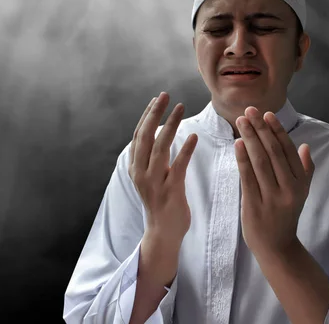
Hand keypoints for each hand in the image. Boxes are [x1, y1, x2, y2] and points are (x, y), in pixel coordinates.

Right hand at [129, 92, 197, 245]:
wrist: (163, 233)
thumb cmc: (161, 202)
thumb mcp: (150, 178)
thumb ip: (151, 158)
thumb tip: (158, 134)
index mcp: (135, 168)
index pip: (139, 135)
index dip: (146, 115)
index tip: (157, 98)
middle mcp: (141, 173)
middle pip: (146, 136)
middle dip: (155, 113)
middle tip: (166, 95)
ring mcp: (155, 182)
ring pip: (160, 147)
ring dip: (171, 125)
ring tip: (180, 108)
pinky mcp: (170, 191)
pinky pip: (177, 166)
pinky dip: (185, 150)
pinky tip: (193, 136)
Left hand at [235, 107, 314, 257]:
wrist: (277, 247)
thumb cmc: (286, 215)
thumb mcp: (302, 193)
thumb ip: (305, 170)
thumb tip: (305, 146)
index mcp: (300, 183)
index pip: (288, 150)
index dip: (277, 130)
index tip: (267, 114)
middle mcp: (289, 189)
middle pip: (273, 152)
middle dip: (261, 129)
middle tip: (249, 111)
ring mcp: (272, 198)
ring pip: (260, 162)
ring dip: (250, 138)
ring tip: (241, 121)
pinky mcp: (255, 205)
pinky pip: (248, 177)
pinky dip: (243, 158)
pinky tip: (238, 143)